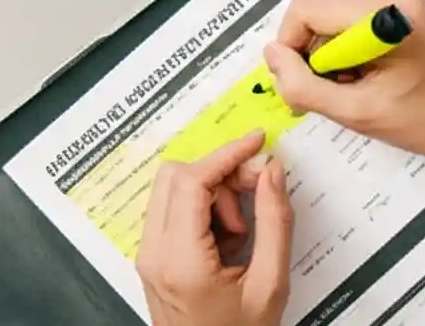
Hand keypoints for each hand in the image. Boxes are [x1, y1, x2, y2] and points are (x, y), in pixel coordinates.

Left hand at [137, 131, 293, 325]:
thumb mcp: (270, 284)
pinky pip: (174, 211)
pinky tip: (228, 242)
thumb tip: (273, 171)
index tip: (257, 141)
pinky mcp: (153, 258)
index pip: (192, 181)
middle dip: (219, 175)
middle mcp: (154, 253)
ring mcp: (148, 256)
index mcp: (180, 261)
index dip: (227, 153)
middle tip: (254, 194)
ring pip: (173, 190)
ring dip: (211, 195)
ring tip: (240, 234)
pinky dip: (203, 211)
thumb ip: (275, 222)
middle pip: (176, 176)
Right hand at [264, 0, 424, 162]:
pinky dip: (349, 58)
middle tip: (334, 95)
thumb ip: (304, 85)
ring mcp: (400, 5)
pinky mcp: (404, 17)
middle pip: (318, 14)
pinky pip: (354, 29)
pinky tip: (369, 84)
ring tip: (357, 93)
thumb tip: (272, 58)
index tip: (302, 83)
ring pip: (334, 24)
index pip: (305, 8)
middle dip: (313, 57)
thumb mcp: (358, 112)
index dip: (291, 47)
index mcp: (384, 14)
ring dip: (331, 60)